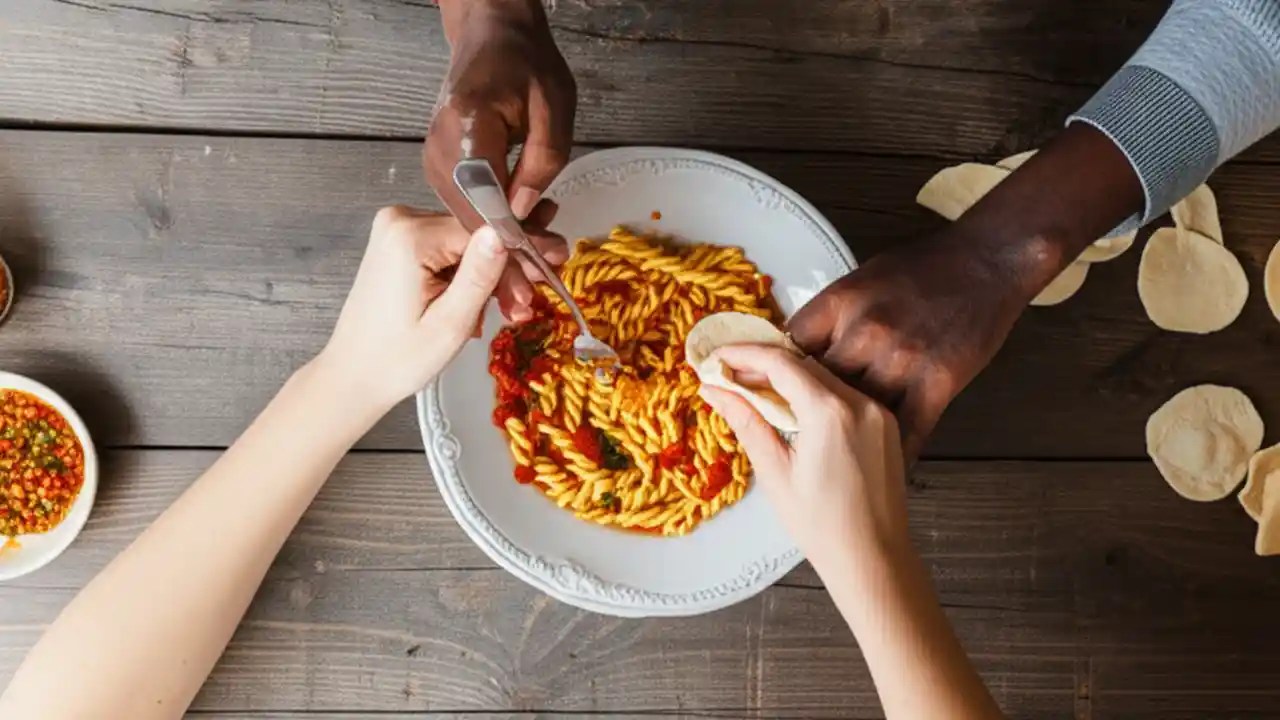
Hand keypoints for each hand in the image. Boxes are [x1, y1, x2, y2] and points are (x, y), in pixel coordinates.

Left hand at [318, 207, 507, 408]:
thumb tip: (502, 233)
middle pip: (474, 237)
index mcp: (409, 236)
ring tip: (501, 314)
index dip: (514, 261)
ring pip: (465, 245)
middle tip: (520, 308)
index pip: (483, 232)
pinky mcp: (398, 243)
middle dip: (503, 273)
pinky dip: (464, 278)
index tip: (536, 284)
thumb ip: (479, 274)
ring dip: (486, 279)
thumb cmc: (396, 360)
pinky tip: (475, 306)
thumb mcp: (450, 323)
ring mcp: (396, 230)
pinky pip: (447, 251)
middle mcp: (399, 221)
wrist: (354, 375)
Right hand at [426, 0, 575, 322]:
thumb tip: (525, 214)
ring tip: (526, 294)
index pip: (487, 203)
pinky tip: (515, 262)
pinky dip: (490, 237)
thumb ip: (541, 162)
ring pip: (468, 224)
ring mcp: (436, 163)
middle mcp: (441, 152)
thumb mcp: (553, 108)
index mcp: (467, 129)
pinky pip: (467, 212)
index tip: (528, 286)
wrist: (490, 35)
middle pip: (471, 224)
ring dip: (497, 257)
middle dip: (501, 269)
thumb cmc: (526, 64)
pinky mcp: (442, 170)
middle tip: (528, 308)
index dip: (509, 250)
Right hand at [698, 345, 909, 571]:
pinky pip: (845, 394)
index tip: (716, 358)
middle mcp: (860, 403)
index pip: (780, 362)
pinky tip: (792, 409)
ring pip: (825, 376)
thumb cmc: (822, 526)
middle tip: (728, 375)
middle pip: (804, 364)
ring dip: (789, 378)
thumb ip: (746, 422)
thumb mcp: (775, 473)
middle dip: (763, 364)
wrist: (875, 559)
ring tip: (755, 392)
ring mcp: (878, 412)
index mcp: (830, 412)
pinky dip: (815, 393)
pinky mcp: (886, 424)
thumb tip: (713, 390)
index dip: (743, 355)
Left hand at [786, 230, 1024, 459]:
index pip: (790, 347)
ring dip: (847, 432)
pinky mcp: (937, 383)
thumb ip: (829, 317)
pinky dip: (893, 451)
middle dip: (805, 406)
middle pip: (816, 384)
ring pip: (857, 411)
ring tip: (832, 454)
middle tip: (796, 428)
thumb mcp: (861, 279)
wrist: (987, 261)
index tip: (771, 386)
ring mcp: (902, 361)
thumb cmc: (922, 267)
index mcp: (840, 303)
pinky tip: (880, 467)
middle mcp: (865, 332)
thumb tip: (796, 348)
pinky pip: (907, 430)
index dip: (776, 370)